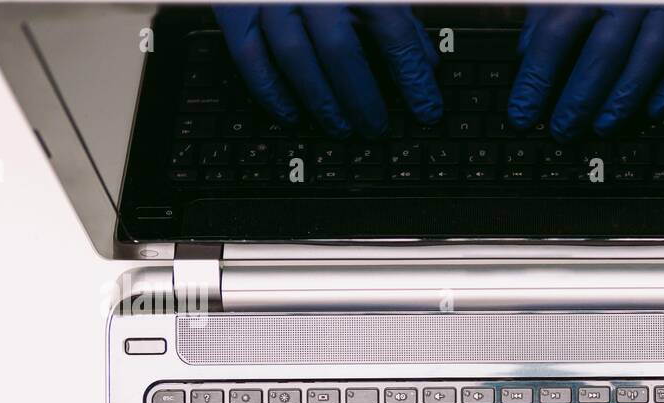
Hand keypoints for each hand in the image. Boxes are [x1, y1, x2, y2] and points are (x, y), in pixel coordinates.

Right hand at [213, 4, 441, 136]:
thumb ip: (400, 14)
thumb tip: (427, 62)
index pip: (394, 32)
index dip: (414, 78)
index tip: (428, 111)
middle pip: (341, 51)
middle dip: (363, 99)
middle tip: (377, 129)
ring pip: (296, 58)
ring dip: (321, 103)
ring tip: (341, 129)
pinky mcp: (235, 5)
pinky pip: (250, 56)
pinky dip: (270, 92)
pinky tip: (291, 114)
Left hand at [507, 5, 663, 140]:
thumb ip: (545, 11)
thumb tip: (524, 55)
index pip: (554, 34)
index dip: (535, 79)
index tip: (522, 114)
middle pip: (602, 52)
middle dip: (579, 99)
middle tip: (562, 131)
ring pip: (648, 56)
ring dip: (623, 99)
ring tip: (602, 128)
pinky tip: (654, 111)